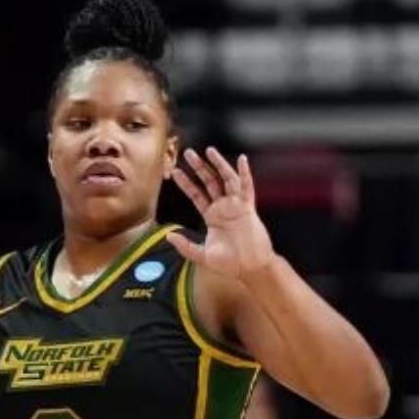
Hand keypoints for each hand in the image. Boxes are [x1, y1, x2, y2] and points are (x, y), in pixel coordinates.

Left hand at [166, 147, 276, 279]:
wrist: (250, 268)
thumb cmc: (229, 264)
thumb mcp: (202, 255)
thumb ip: (185, 246)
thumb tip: (168, 236)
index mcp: (212, 216)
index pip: (196, 195)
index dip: (186, 183)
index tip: (175, 172)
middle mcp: (223, 208)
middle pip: (209, 182)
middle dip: (199, 167)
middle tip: (188, 153)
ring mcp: (236, 206)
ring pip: (226, 180)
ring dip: (218, 164)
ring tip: (209, 150)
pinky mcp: (248, 208)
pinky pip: (247, 187)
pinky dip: (245, 173)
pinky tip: (241, 160)